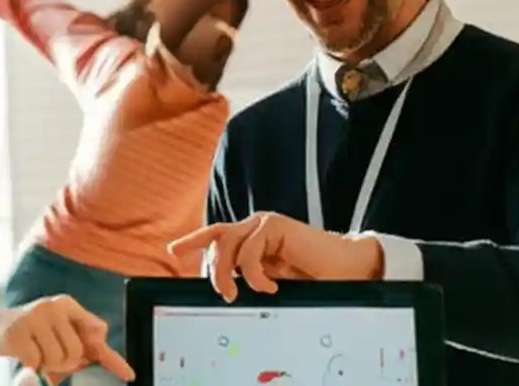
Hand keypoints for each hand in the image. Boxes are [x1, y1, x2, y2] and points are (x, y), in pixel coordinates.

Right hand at [0, 297, 134, 382]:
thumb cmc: (30, 332)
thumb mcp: (57, 331)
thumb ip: (78, 342)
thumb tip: (92, 356)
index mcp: (68, 305)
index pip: (97, 332)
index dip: (113, 357)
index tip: (129, 375)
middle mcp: (54, 305)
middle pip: (78, 352)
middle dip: (65, 363)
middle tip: (50, 357)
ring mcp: (35, 316)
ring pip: (59, 358)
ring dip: (47, 364)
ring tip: (36, 352)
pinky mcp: (18, 331)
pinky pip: (37, 362)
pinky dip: (31, 364)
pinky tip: (24, 353)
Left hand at [168, 212, 384, 301]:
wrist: (344, 271)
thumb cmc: (312, 278)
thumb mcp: (271, 280)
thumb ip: (248, 277)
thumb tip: (222, 288)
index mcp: (252, 239)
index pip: (216, 234)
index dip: (194, 240)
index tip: (174, 251)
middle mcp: (255, 228)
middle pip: (217, 238)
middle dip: (211, 266)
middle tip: (222, 293)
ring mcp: (264, 224)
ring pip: (227, 243)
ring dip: (226, 273)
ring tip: (238, 293)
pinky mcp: (275, 225)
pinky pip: (248, 251)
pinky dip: (253, 275)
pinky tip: (270, 286)